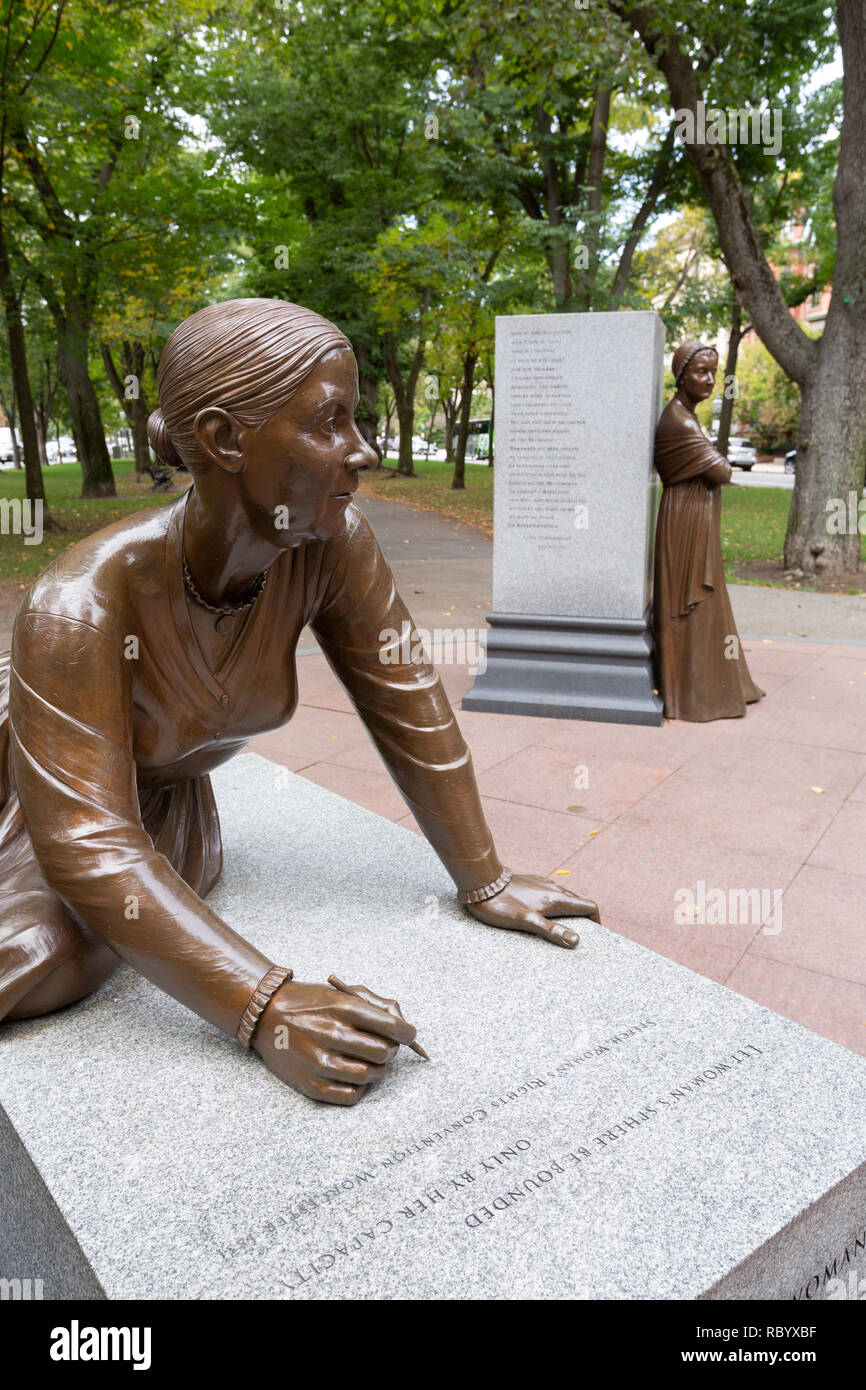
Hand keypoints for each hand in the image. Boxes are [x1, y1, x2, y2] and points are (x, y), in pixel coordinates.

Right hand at [253, 979, 415, 1105]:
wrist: (266, 1014)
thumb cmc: (310, 1003)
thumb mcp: (341, 993)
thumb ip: (374, 1005)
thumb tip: (401, 1023)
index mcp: (343, 1007)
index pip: (391, 1027)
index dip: (407, 1034)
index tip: (407, 1035)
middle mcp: (332, 1034)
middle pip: (384, 1053)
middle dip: (391, 1050)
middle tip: (385, 1047)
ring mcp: (320, 1062)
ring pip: (370, 1075)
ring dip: (377, 1070)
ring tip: (371, 1062)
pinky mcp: (311, 1085)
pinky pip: (351, 1096)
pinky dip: (360, 1088)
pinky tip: (355, 1076)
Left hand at [464, 872, 599, 948]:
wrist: (481, 881)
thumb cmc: (501, 904)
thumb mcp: (526, 921)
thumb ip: (552, 931)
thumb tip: (576, 940)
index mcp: (556, 899)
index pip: (590, 906)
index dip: (597, 920)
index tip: (595, 935)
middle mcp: (554, 888)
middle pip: (579, 903)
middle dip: (584, 918)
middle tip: (578, 935)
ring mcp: (542, 883)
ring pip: (565, 897)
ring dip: (569, 911)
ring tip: (561, 927)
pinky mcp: (532, 882)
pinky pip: (551, 893)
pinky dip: (555, 904)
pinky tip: (542, 913)